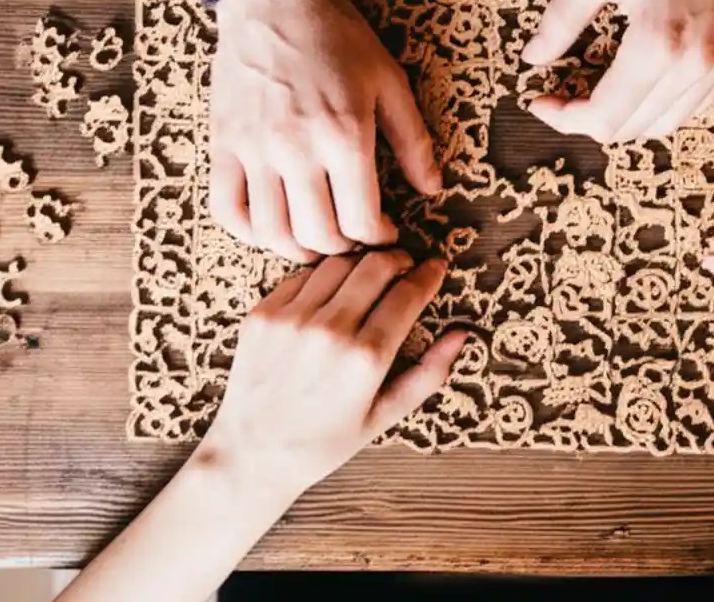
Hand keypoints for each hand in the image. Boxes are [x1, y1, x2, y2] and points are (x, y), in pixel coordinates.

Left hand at [200, 251, 464, 505]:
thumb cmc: (323, 442)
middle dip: (399, 259)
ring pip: (339, 262)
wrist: (252, 453)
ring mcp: (291, 319)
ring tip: (368, 278)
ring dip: (361, 264)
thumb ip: (429, 374)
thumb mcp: (385, 417)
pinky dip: (323, 278)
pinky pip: (302, 276)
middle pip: (376, 265)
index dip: (428, 274)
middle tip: (405, 267)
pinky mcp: (262, 314)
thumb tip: (462, 334)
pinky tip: (330, 295)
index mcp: (365, 359)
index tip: (436, 266)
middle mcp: (329, 331)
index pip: (407, 294)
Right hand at [212, 0, 441, 260]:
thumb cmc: (336, 36)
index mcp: (343, 135)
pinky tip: (271, 227)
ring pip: (270, 233)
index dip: (380, 238)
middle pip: (318, 236)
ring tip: (316, 240)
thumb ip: (413, 141)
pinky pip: (226, 209)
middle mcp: (295, 149)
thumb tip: (432, 188)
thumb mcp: (389, 82)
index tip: (386, 231)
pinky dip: (248, 232)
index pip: (361, 222)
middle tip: (354, 236)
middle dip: (343, 248)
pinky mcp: (223, 144)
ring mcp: (253, 149)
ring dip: (298, 249)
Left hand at [522, 0, 713, 142]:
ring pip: (659, 128)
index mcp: (657, 45)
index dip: (563, 118)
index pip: (603, 116)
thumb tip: (533, 57)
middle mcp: (691, 68)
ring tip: (595, 96)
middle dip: (586, 120)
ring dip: (621, 120)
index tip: (541, 100)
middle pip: (628, 129)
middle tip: (562, 96)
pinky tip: (636, 89)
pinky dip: (655, 112)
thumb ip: (561, 18)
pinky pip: (688, 111)